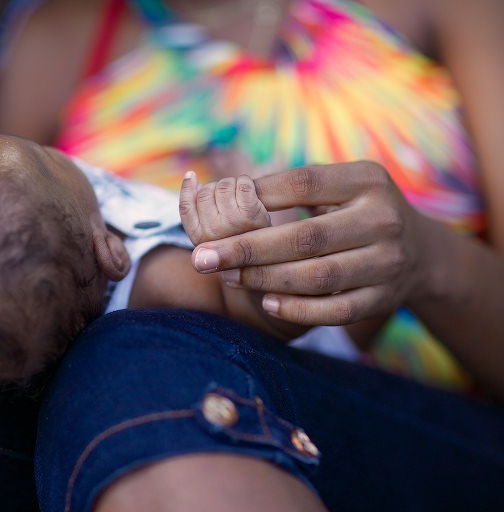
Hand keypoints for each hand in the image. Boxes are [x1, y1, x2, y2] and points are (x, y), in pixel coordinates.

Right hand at [179, 170, 270, 245]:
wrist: (265, 252)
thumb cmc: (233, 236)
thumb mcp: (208, 230)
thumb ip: (194, 208)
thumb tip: (190, 176)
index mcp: (198, 237)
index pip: (185, 206)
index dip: (187, 188)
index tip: (191, 175)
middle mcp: (212, 232)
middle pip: (205, 191)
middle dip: (215, 188)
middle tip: (227, 198)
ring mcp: (231, 222)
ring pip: (223, 185)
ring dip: (231, 184)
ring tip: (238, 197)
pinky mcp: (251, 214)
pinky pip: (242, 184)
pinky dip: (245, 182)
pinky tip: (249, 192)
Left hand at [189, 161, 432, 325]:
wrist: (421, 252)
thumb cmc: (356, 212)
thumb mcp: (339, 187)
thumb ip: (290, 188)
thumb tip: (216, 192)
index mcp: (366, 180)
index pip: (303, 184)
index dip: (256, 196)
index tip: (214, 208)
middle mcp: (382, 219)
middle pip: (304, 237)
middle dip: (246, 249)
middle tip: (202, 258)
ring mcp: (387, 262)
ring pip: (317, 277)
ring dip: (264, 280)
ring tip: (227, 276)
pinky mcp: (384, 298)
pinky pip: (336, 311)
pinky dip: (298, 310)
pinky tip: (267, 303)